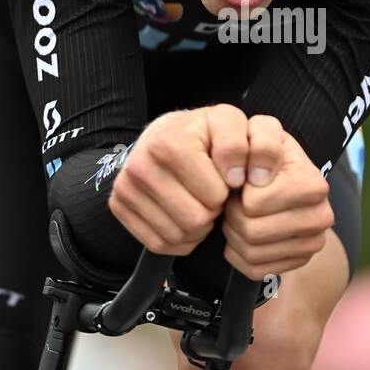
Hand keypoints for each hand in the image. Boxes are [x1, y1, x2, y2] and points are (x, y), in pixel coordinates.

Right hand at [108, 105, 248, 255]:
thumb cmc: (204, 133)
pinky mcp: (118, 207)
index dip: (226, 190)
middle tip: (210, 191)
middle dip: (211, 210)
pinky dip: (179, 238)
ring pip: (177, 236)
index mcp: (169, 144)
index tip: (223, 175)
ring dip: (197, 226)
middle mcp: (140, 166)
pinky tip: (183, 214)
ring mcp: (124, 188)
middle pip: (195, 220)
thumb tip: (240, 178)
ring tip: (197, 201)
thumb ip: (250, 145)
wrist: (165, 134)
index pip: (214, 196)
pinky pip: (159, 244)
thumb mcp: (232, 125)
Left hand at [222, 118, 333, 280]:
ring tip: (238, 216)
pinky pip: (253, 270)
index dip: (237, 192)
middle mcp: (322, 217)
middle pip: (252, 231)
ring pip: (251, 253)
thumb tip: (256, 178)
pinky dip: (238, 254)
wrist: (284, 180)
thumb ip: (261, 141)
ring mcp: (313, 244)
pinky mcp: (299, 263)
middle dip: (233, 216)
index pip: (254, 203)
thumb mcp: (263, 133)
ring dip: (233, 235)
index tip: (242, 181)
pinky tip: (242, 235)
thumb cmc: (266, 155)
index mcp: (314, 185)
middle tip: (234, 202)